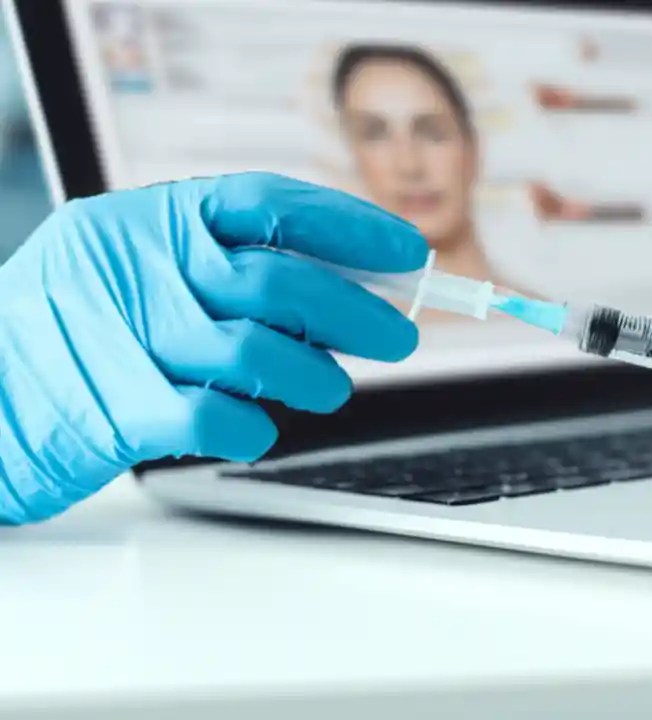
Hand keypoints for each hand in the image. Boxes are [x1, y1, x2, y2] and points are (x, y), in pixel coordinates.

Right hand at [0, 172, 426, 522]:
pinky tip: (259, 428)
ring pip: (258, 351)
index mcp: (143, 220)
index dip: (348, 225)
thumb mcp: (130, 270)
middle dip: (357, 312)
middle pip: (278, 283)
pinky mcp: (119, 411)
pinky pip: (219, 415)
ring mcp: (124, 337)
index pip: (266, 203)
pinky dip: (254, 425)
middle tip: (400, 336)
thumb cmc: (70, 337)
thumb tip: (344, 280)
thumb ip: (222, 268)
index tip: (407, 250)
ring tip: (332, 388)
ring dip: (314, 374)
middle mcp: (134, 267)